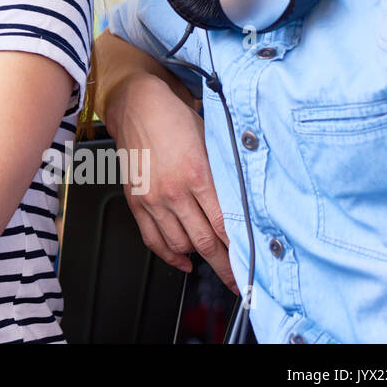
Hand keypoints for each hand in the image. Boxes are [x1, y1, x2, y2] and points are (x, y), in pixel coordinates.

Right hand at [106, 71, 237, 291]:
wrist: (137, 106)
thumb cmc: (175, 119)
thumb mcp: (210, 143)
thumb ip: (224, 177)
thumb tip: (243, 207)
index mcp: (197, 174)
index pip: (224, 225)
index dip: (240, 250)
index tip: (251, 263)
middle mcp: (173, 191)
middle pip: (205, 242)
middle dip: (225, 266)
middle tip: (238, 279)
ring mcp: (152, 199)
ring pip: (180, 244)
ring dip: (199, 258)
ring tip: (213, 262)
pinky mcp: (136, 201)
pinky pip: (152, 239)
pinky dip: (168, 255)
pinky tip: (182, 260)